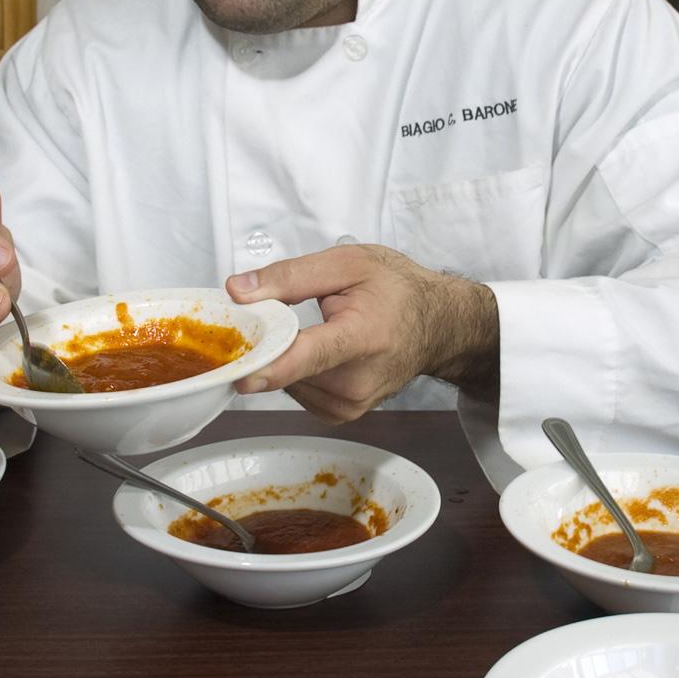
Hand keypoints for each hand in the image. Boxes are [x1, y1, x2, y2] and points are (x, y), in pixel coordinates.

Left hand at [225, 244, 497, 422]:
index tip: (240, 376)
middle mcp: (359, 380)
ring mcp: (353, 403)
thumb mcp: (346, 263)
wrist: (439, 325)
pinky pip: (299, 392)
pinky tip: (318, 352)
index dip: (272, 366)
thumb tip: (239, 290)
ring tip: (313, 331)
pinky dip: (298, 372)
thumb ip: (290, 276)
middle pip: (288, 368)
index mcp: (363, 336)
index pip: (312, 356)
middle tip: (283, 314)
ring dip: (286, 358)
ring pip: (288, 382)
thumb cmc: (398, 290)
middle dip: (271, 344)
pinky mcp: (345, 414)